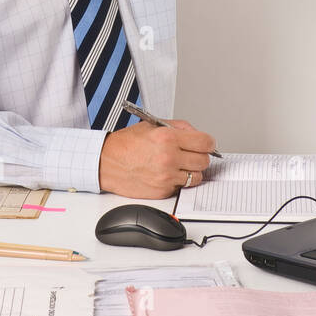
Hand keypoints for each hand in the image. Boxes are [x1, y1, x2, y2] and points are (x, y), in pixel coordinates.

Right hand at [98, 118, 215, 198]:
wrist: (107, 162)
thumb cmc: (126, 144)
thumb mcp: (152, 125)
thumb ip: (178, 127)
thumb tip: (197, 134)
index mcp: (168, 138)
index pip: (205, 142)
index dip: (209, 143)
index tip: (207, 144)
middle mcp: (168, 157)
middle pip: (204, 161)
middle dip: (201, 157)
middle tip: (192, 154)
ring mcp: (166, 176)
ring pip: (197, 177)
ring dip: (192, 171)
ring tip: (180, 165)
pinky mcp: (162, 191)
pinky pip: (182, 186)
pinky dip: (179, 181)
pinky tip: (168, 173)